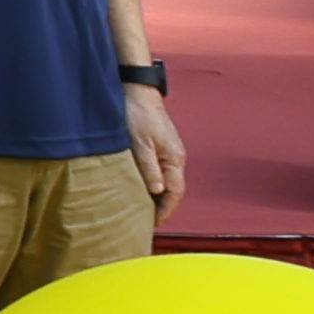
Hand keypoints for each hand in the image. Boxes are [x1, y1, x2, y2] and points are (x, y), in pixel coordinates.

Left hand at [125, 82, 193, 211]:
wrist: (137, 91)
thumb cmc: (138, 115)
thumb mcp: (140, 144)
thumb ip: (149, 168)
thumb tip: (157, 192)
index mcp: (174, 159)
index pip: (175, 192)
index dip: (165, 209)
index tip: (153, 223)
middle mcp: (175, 157)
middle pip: (172, 189)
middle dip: (162, 207)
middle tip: (145, 222)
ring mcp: (169, 152)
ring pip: (166, 181)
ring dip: (156, 196)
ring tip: (141, 210)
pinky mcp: (160, 147)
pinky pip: (160, 171)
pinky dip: (152, 183)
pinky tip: (140, 189)